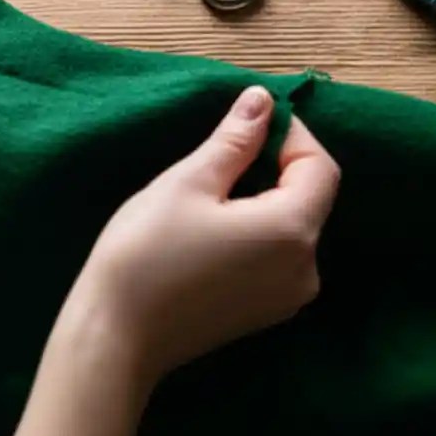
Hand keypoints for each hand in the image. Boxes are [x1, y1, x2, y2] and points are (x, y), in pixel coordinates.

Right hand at [63, 86, 339, 378]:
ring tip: (207, 194)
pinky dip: (254, 233)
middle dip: (273, 167)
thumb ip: (234, 141)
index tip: (247, 122)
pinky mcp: (265, 313)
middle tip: (219, 155)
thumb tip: (263, 100)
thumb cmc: (145, 253)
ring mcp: (288, 297)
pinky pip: (276, 258)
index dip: (291, 135)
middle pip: (309, 198)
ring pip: (290, 229)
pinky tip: (208, 232)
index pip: (320, 166)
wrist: (115, 335)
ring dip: (261, 201)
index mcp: (292, 229)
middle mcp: (306, 267)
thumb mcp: (187, 183)